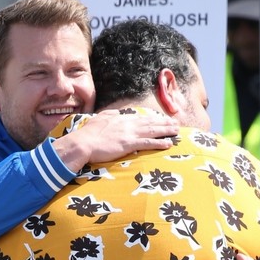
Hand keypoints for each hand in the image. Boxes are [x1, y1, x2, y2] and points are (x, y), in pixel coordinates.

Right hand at [55, 109, 179, 170]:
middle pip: (149, 122)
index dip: (152, 118)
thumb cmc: (88, 134)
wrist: (82, 143)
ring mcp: (128, 133)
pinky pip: (147, 143)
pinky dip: (159, 143)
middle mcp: (127, 124)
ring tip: (176, 130)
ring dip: (166, 130)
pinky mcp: (128, 144)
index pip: (140, 117)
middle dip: (164, 122)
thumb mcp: (99, 120)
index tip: (161, 119)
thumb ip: (110, 116)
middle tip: (175, 123)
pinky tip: (168, 143)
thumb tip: (117, 114)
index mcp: (120, 118)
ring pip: (152, 131)